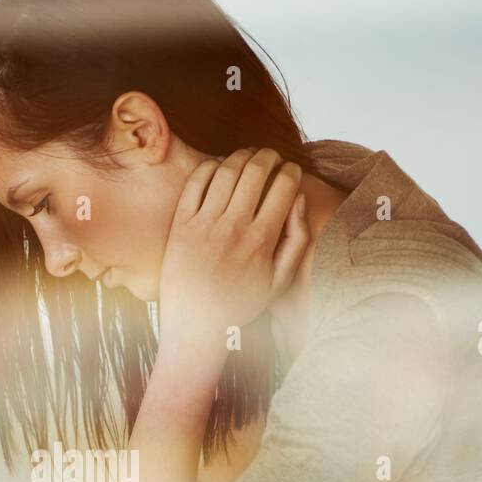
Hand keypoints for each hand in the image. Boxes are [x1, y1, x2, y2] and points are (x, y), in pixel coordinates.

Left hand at [157, 146, 308, 361]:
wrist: (195, 326)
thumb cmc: (240, 304)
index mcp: (261, 240)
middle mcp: (233, 228)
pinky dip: (210, 166)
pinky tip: (219, 168)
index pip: (284, 186)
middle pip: (256, 170)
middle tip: (271, 157)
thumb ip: (297, 241)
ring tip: (248, 157)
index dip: (292, 171)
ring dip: (241, 156)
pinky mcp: (181, 225)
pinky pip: (196, 182)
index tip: (292, 171)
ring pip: (227, 170)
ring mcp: (204, 224)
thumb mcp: (279, 281)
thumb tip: (300, 200)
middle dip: (269, 156)